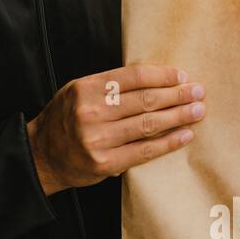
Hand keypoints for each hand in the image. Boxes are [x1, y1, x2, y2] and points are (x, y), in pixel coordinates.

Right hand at [26, 65, 205, 195]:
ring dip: (178, 116)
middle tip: (198, 91)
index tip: (182, 76)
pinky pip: (144, 151)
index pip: (133, 77)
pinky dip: (168, 142)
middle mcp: (92, 111)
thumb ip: (110, 85)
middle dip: (177, 95)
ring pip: (148, 124)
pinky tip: (185, 135)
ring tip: (198, 111)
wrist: (41, 155)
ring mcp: (98, 139)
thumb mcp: (79, 91)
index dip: (162, 75)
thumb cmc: (66, 119)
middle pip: (145, 100)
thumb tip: (155, 80)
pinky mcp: (105, 163)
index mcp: (86, 88)